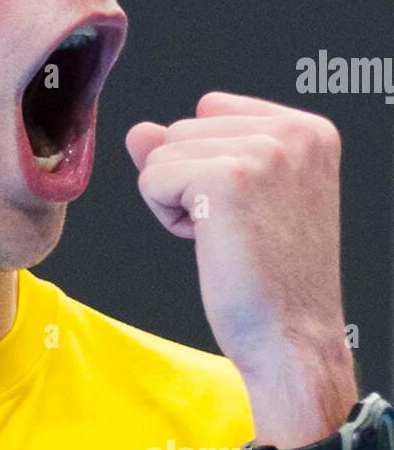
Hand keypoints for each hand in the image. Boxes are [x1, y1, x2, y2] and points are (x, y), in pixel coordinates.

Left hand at [125, 91, 352, 391]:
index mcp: (309, 130)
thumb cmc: (272, 282)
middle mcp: (294, 132)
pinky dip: (166, 217)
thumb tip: (138, 131)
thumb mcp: (235, 199)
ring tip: (228, 239)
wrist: (292, 340)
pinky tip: (211, 244)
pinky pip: (152, 179)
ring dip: (177, 203)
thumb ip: (190, 151)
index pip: (211, 109)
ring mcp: (262, 152)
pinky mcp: (225, 178)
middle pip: (182, 128)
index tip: (248, 211)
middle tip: (239, 233)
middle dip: (189, 184)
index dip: (207, 164)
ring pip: (162, 154)